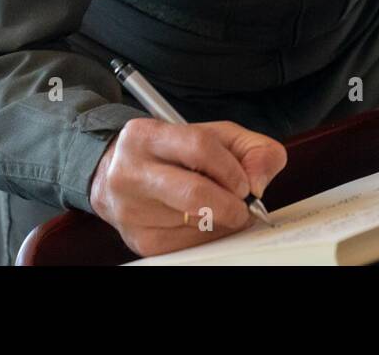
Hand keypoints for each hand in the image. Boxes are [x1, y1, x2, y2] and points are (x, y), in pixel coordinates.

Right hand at [89, 118, 286, 257]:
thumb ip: (251, 148)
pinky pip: (187, 244)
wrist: (119, 173)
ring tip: (218, 207)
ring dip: (220, 219)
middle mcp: (131, 171)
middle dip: (231, 204)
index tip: (244, 184)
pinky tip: (202, 220)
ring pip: (195, 222)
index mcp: (147, 135)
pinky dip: (207, 235)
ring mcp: (130, 209)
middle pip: (194, 193)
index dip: (231, 169)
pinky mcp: (138, 240)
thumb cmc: (173, 152)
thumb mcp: (214, 135)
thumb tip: (259, 183)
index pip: (198, 148)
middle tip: (243, 207)